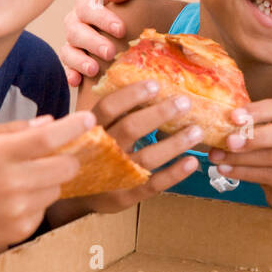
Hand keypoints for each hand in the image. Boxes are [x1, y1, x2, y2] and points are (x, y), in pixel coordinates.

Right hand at [0, 112, 96, 255]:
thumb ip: (11, 129)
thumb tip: (50, 122)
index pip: (49, 138)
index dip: (74, 127)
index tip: (90, 120)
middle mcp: (10, 183)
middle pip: (66, 166)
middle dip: (68, 157)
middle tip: (56, 155)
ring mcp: (17, 210)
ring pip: (58, 188)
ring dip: (50, 181)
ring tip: (20, 181)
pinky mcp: (21, 230)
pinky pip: (45, 208)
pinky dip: (37, 201)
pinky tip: (11, 201)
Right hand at [60, 0, 162, 86]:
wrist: (156, 30)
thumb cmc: (148, 5)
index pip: (87, 4)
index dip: (101, 17)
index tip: (121, 30)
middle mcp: (80, 19)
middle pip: (75, 28)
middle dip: (92, 41)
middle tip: (110, 53)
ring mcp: (76, 40)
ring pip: (68, 48)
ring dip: (79, 59)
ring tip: (94, 70)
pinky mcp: (77, 60)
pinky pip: (67, 66)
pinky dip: (70, 73)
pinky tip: (77, 81)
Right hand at [65, 80, 206, 213]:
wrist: (73, 194)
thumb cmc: (89, 151)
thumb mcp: (89, 128)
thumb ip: (108, 107)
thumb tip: (137, 74)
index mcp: (91, 129)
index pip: (108, 107)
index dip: (131, 95)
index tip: (155, 84)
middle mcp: (102, 151)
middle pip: (131, 128)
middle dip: (159, 114)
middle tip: (185, 102)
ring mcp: (114, 175)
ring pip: (147, 157)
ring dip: (174, 143)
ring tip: (198, 130)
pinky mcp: (125, 196)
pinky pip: (153, 185)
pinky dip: (174, 174)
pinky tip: (192, 161)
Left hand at [206, 100, 271, 211]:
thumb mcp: (268, 133)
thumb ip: (252, 125)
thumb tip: (218, 121)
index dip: (257, 111)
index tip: (233, 116)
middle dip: (255, 137)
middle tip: (229, 142)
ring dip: (242, 158)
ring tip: (218, 158)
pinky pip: (269, 176)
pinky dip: (244, 173)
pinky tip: (227, 170)